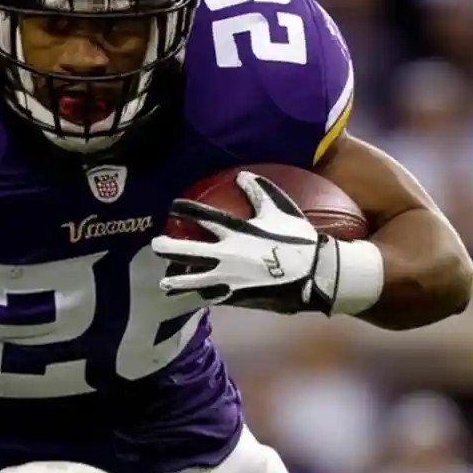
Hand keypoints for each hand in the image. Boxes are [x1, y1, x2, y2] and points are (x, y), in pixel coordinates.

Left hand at [151, 171, 339, 313]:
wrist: (316, 273)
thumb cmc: (299, 239)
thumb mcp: (281, 208)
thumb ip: (260, 191)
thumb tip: (242, 175)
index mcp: (236, 230)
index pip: (203, 216)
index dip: (184, 209)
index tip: (172, 206)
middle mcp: (227, 253)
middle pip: (188, 250)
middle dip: (168, 248)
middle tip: (156, 245)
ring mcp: (229, 277)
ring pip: (193, 279)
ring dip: (176, 280)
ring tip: (164, 282)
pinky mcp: (235, 296)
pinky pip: (211, 296)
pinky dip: (199, 296)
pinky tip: (189, 298)